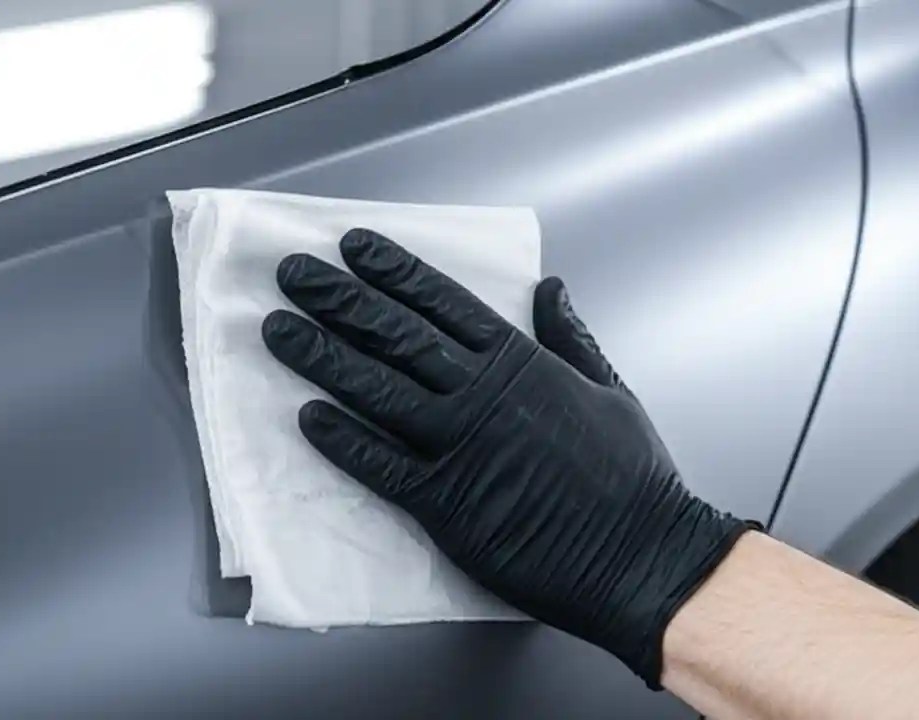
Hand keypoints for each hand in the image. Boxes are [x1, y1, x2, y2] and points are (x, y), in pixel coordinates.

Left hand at [261, 229, 754, 686]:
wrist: (639, 554)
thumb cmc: (633, 478)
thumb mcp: (610, 388)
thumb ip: (571, 335)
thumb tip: (550, 287)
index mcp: (523, 363)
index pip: (443, 302)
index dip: (393, 271)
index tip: (353, 247)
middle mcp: (484, 396)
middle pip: (397, 335)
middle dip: (340, 299)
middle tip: (294, 272)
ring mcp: (462, 447)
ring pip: (377, 390)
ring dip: (323, 356)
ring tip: (279, 329)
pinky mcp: (447, 503)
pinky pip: (381, 466)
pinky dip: (342, 441)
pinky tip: (306, 417)